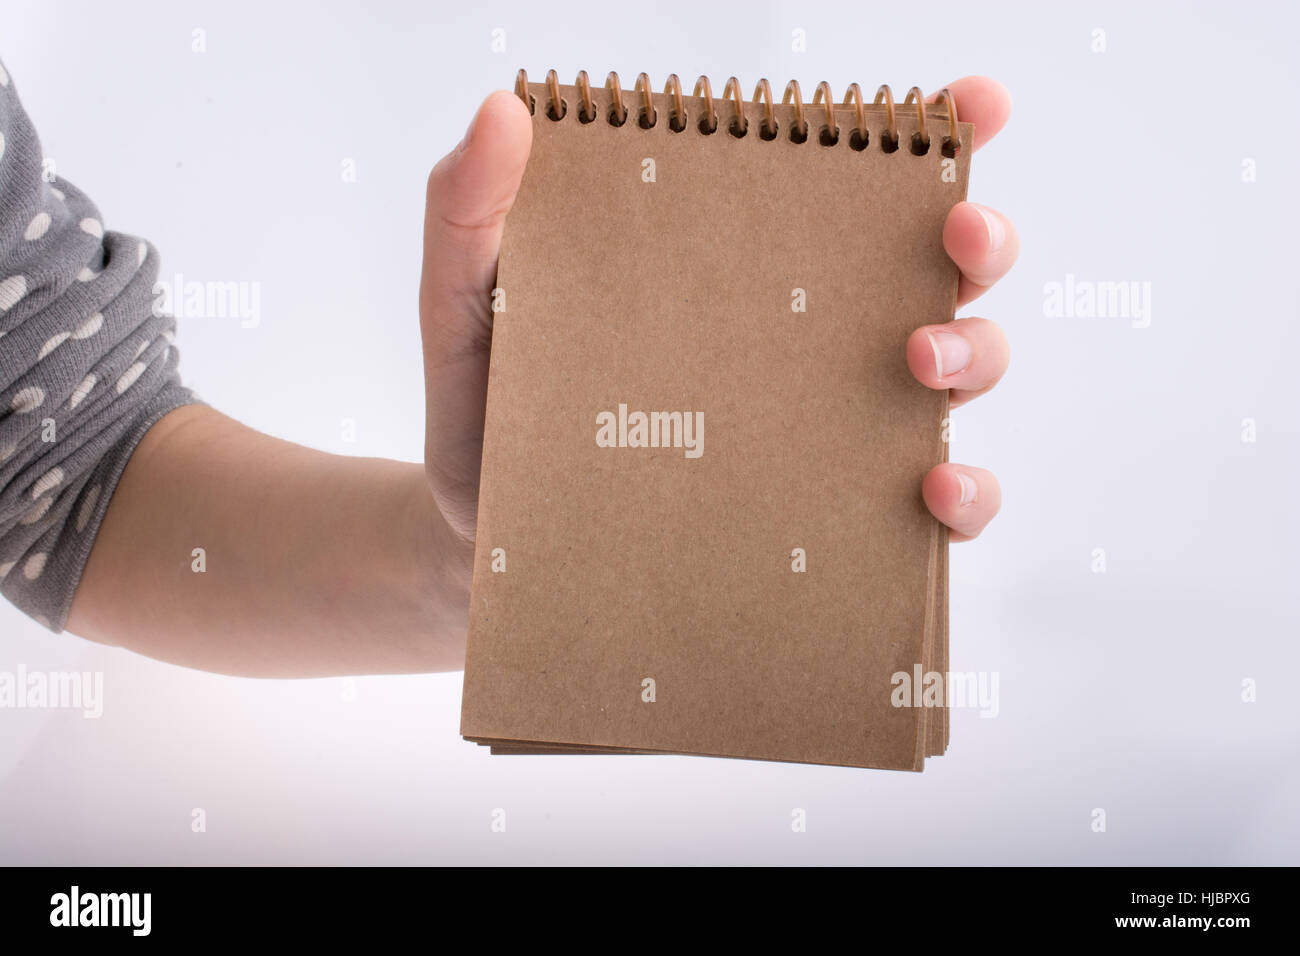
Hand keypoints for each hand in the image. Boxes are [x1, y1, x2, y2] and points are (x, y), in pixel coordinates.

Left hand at [418, 77, 1014, 573]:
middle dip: (977, 239)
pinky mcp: (831, 520)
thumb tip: (505, 109)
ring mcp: (826, 428)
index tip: (974, 100)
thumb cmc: (489, 416)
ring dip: (972, 355)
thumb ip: (468, 212)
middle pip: (936, 270)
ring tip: (916, 363)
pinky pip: (936, 509)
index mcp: (734, 265)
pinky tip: (929, 492)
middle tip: (955, 237)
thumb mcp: (464, 305)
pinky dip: (965, 495)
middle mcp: (800, 337)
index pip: (845, 185)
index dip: (928, 135)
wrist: (485, 549)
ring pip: (958, 375)